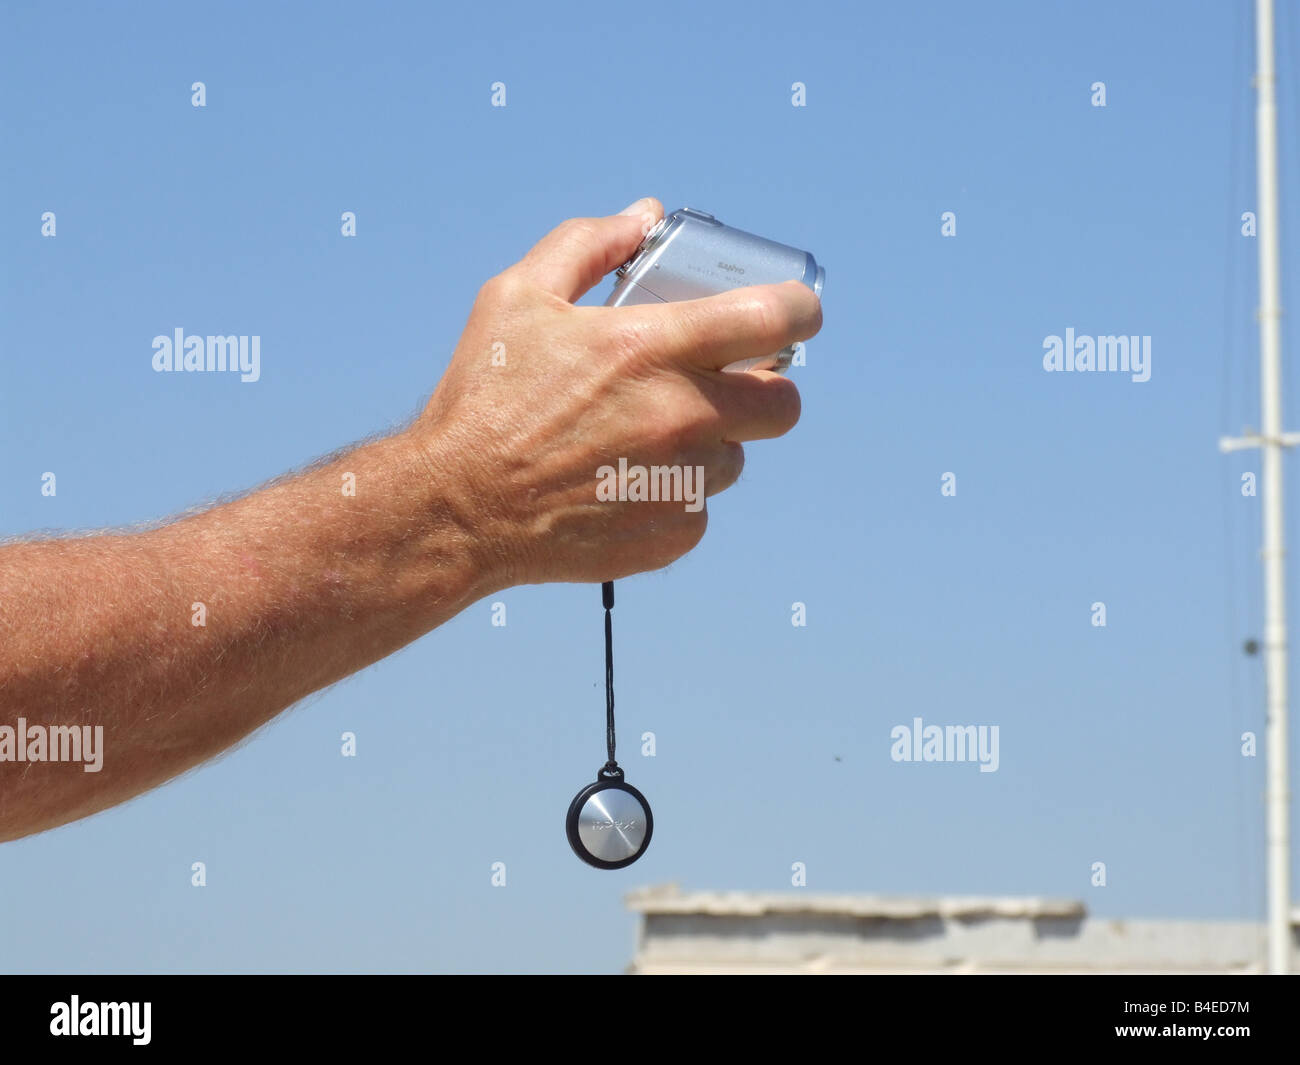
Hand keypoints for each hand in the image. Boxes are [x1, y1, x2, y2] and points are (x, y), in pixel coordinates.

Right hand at [413, 197, 822, 586]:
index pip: (776, 321)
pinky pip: (701, 506)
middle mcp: (683, 416)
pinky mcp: (673, 534)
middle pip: (785, 405)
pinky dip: (674, 494)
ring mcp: (683, 482)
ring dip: (708, 444)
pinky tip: (621, 483)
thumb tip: (642, 215)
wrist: (458, 509)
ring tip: (643, 438)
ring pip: (737, 457)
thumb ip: (588, 244)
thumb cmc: (484, 398)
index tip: (796, 315)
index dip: (801, 312)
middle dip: (766, 389)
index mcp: (653, 347)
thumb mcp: (518, 297)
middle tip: (726, 384)